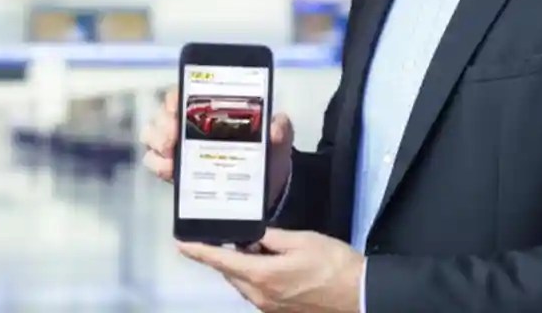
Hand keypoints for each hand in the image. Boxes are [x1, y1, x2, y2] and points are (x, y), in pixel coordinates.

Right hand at [139, 86, 295, 207]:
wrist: (264, 184)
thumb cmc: (267, 152)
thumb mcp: (278, 138)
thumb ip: (280, 128)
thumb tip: (275, 125)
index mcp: (209, 108)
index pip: (183, 94)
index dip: (175, 97)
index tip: (177, 106)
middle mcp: (187, 122)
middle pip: (162, 115)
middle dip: (164, 123)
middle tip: (173, 136)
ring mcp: (177, 146)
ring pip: (152, 136)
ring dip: (158, 142)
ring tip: (171, 153)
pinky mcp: (174, 169)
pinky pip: (154, 162)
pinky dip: (159, 165)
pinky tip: (170, 170)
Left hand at [179, 229, 362, 312]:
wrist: (360, 295)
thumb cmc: (333, 264)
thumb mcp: (302, 240)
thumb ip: (272, 238)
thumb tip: (252, 236)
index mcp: (262, 275)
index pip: (222, 262)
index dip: (200, 252)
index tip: (182, 245)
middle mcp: (260, 296)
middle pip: (232, 274)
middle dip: (227, 257)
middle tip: (235, 237)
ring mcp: (270, 308)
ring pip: (244, 285)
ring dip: (243, 268)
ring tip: (257, 249)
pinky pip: (258, 293)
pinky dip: (257, 278)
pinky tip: (271, 266)